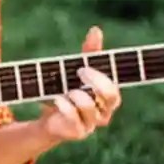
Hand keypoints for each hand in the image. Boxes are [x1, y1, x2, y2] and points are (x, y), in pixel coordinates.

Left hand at [39, 26, 121, 142]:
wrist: (49, 118)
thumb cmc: (68, 91)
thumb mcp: (76, 70)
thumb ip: (89, 53)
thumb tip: (96, 30)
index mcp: (108, 98)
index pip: (114, 90)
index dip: (102, 78)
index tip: (83, 67)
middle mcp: (104, 113)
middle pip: (111, 98)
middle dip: (95, 83)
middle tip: (79, 72)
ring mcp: (92, 125)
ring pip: (91, 108)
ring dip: (77, 96)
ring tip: (66, 91)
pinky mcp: (78, 133)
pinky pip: (74, 120)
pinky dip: (64, 106)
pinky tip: (57, 99)